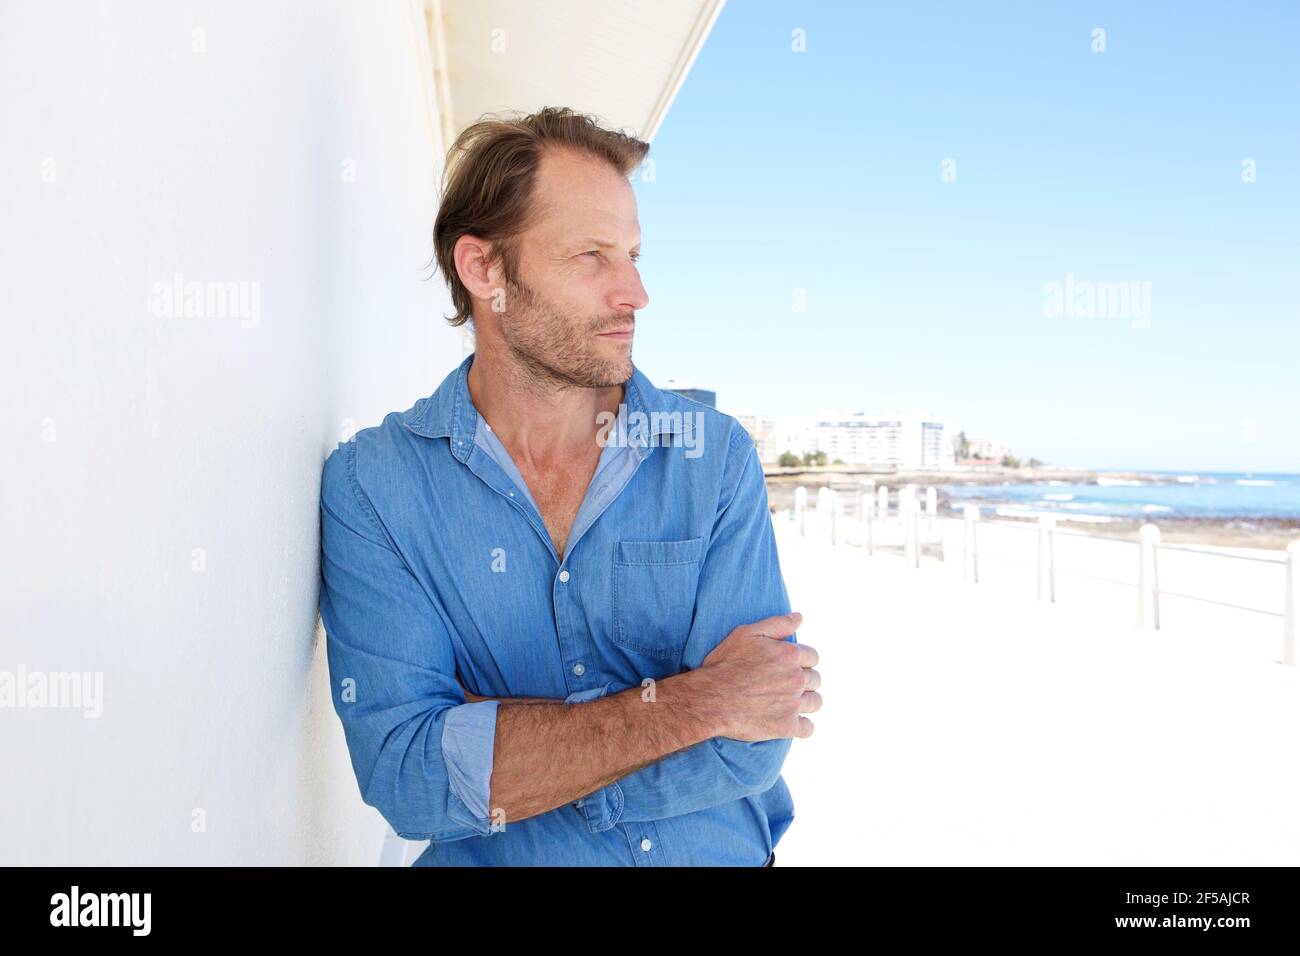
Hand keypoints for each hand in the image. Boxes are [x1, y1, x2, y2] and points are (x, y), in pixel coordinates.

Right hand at [696, 611, 819, 741]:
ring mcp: (793, 704)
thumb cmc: (725, 664)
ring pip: (815, 702)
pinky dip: (801, 726)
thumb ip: (777, 624)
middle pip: (815, 679)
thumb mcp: (746, 634)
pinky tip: (788, 721)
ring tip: (787, 702)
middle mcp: (797, 678)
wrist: (709, 699)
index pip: (812, 656)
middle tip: (783, 684)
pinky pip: (808, 728)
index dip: (800, 660)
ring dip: (805, 701)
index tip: (786, 666)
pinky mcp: (787, 727)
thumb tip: (800, 617)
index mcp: (790, 655)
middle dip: (803, 680)